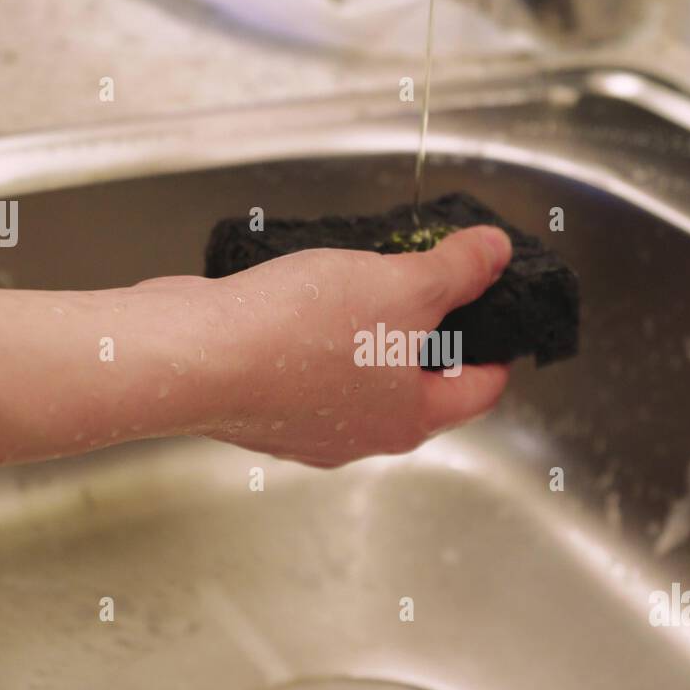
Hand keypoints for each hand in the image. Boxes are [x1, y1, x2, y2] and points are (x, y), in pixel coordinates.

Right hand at [138, 225, 513, 466]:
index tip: (492, 309)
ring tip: (365, 282)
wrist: (192, 355)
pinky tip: (306, 301)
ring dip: (371, 334)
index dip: (496, 346)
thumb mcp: (401, 284)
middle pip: (420, 385)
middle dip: (429, 332)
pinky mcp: (263, 408)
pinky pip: (309, 373)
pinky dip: (318, 340)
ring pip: (362, 378)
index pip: (481, 391)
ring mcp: (307, 429)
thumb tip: (496, 252)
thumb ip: (457, 270)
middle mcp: (361, 437)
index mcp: (411, 421)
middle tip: (427, 281)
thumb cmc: (302, 332)